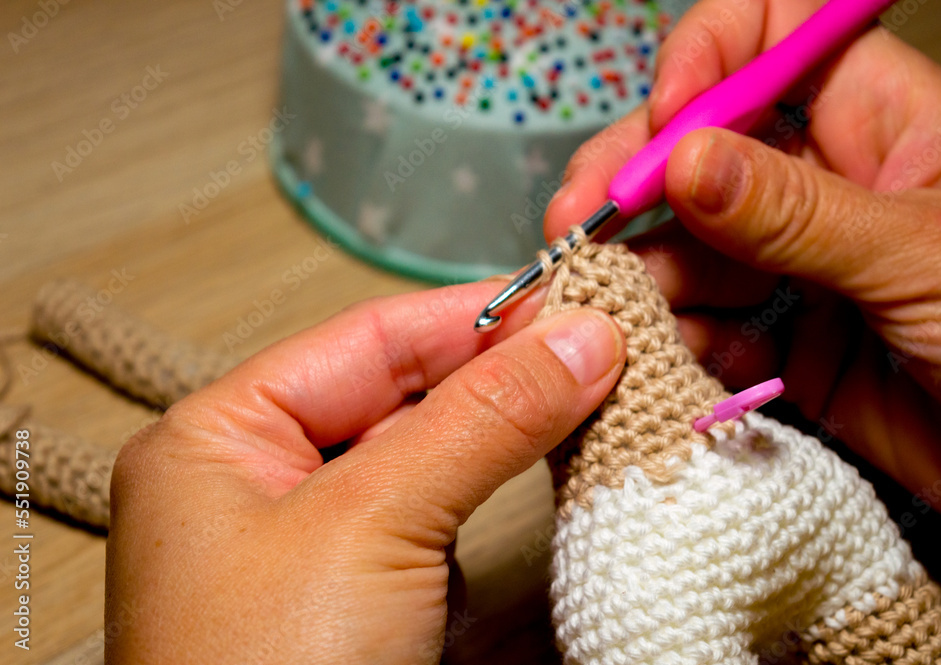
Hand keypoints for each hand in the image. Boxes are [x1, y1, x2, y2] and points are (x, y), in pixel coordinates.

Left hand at [104, 281, 624, 663]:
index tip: (570, 298)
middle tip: (600, 348)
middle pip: (401, 396)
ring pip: (430, 459)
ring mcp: (318, 549)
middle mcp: (261, 485)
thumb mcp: (373, 521)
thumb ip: (480, 417)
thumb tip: (579, 337)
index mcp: (219, 439)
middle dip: (499, 375)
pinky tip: (547, 477)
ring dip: (507, 435)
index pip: (367, 340)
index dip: (472, 314)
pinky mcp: (369, 604)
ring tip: (590, 398)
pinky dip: (497, 502)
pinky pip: (441, 525)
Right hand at [545, 0, 940, 544]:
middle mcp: (825, 183)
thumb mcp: (924, 256)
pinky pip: (704, 326)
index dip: (709, 54)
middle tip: (579, 223)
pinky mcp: (782, 342)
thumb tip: (684, 161)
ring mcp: (797, 265)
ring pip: (689, 243)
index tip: (668, 116)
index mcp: (879, 120)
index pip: (771, 36)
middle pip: (700, 143)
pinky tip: (660, 357)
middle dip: (632, 175)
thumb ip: (798, 214)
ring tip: (605, 303)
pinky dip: (673, 340)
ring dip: (640, 270)